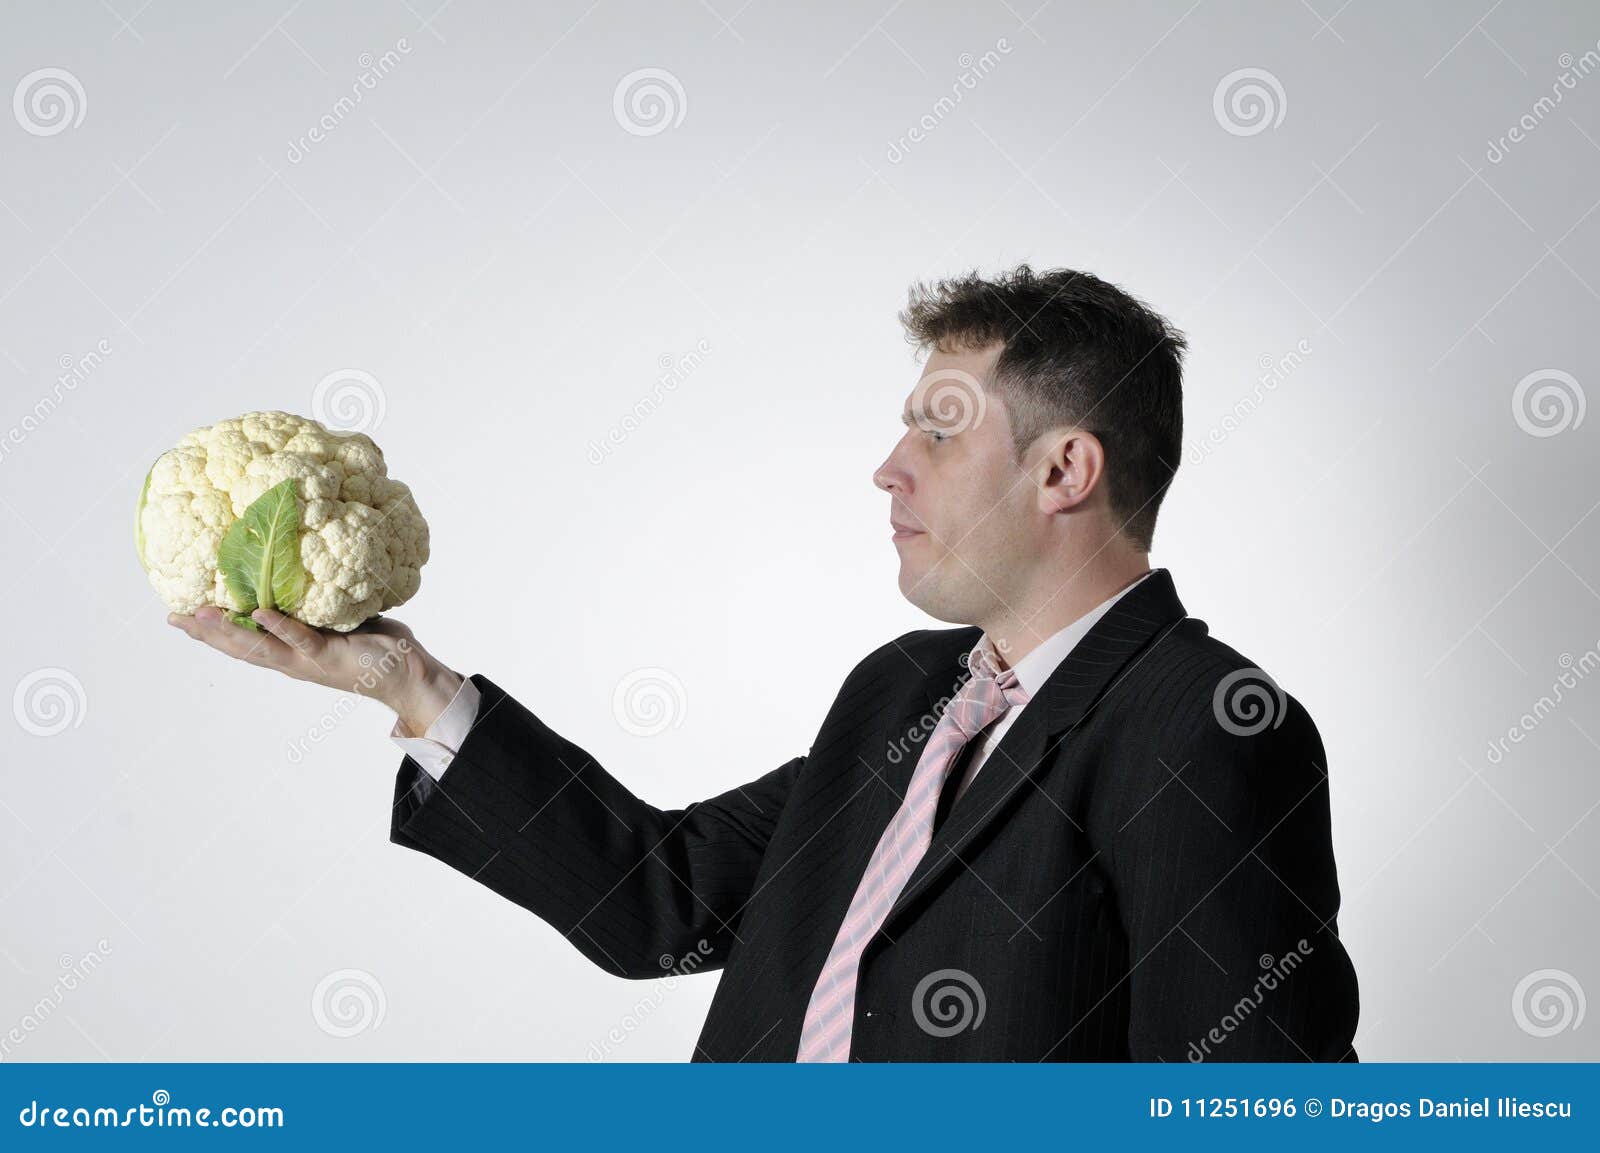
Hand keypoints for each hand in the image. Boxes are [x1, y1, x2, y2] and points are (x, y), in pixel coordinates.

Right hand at [168, 606, 462, 734]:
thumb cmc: (373, 646)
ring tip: (202, 615)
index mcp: (290, 653)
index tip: (179, 616)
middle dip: (206, 634)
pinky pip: (301, 639)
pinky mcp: (330, 655)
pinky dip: (280, 628)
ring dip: (230, 632)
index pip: (242, 642)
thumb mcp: (335, 621)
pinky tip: (259, 614)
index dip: (210, 632)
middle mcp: (293, 661)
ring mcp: (309, 660)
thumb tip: (299, 569)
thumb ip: (313, 605)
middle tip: (174, 617)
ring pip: (261, 648)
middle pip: (240, 649)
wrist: (405, 675)